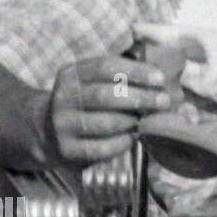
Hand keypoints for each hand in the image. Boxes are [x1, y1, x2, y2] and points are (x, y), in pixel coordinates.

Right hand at [42, 54, 174, 166]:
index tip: (160, 78)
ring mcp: (63, 124)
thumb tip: (170, 82)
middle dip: (140, 98)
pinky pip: (101, 148)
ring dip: (132, 122)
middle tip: (164, 102)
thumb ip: (124, 79)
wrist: (47, 131)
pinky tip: (132, 138)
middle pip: (105, 95)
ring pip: (105, 123)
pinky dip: (122, 143)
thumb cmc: (87, 103)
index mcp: (73, 74)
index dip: (135, 71)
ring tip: (146, 121)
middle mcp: (64, 97)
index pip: (105, 66)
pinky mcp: (66, 150)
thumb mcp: (96, 82)